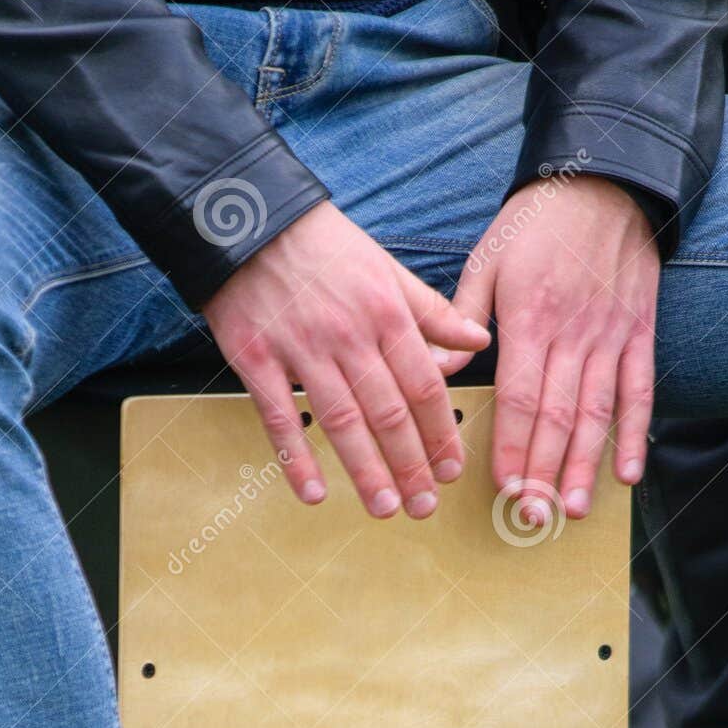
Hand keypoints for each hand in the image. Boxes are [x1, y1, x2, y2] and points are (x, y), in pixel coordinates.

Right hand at [203, 203, 490, 518]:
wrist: (248, 218)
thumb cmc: (322, 246)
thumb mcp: (387, 268)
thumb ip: (432, 311)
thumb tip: (479, 342)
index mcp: (385, 313)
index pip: (423, 385)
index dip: (440, 433)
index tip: (452, 471)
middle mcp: (347, 335)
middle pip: (388, 412)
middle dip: (411, 465)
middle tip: (424, 507)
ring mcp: (300, 350)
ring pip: (341, 421)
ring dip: (366, 471)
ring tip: (385, 509)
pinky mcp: (255, 360)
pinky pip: (278, 417)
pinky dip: (296, 458)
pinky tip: (314, 493)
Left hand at [454, 175, 659, 521]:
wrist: (607, 181)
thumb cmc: (538, 221)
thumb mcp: (488, 256)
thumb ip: (461, 314)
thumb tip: (438, 364)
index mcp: (528, 316)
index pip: (520, 396)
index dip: (513, 446)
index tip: (502, 486)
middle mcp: (572, 332)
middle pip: (557, 415)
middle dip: (543, 471)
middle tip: (531, 516)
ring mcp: (609, 336)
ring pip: (597, 412)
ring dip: (584, 465)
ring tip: (570, 509)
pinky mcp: (638, 332)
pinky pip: (638, 391)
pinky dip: (634, 434)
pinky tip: (627, 474)